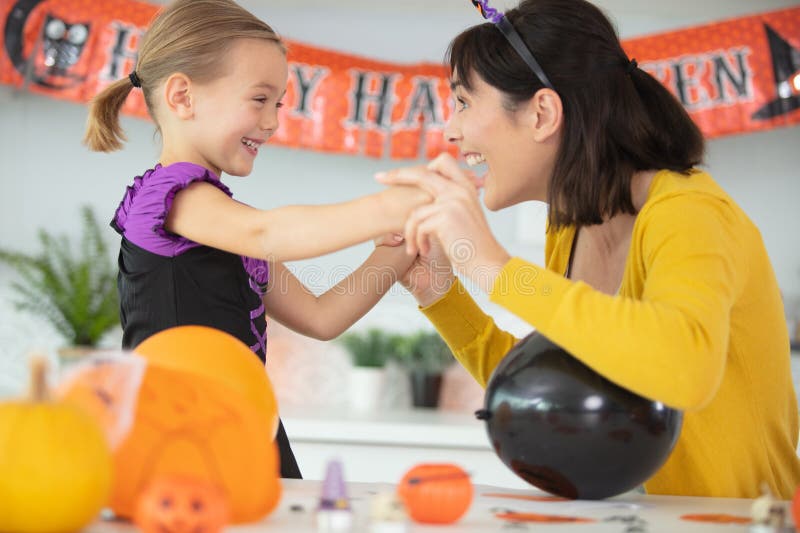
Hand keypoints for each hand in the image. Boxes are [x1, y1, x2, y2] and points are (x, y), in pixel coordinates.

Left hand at [376, 154, 509, 292]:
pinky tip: (424, 251)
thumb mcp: (464, 216)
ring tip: (414, 247)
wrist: (487, 262)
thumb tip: (427, 196)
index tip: (403, 173)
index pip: (442, 162)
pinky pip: (419, 227)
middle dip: (398, 175)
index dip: (422, 167)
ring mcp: (453, 201)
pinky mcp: (446, 217)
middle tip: (379, 178)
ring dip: (410, 232)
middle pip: (422, 174)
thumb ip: (450, 202)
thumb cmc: (473, 245)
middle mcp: (460, 189)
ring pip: (415, 212)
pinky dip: (417, 241)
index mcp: (465, 186)